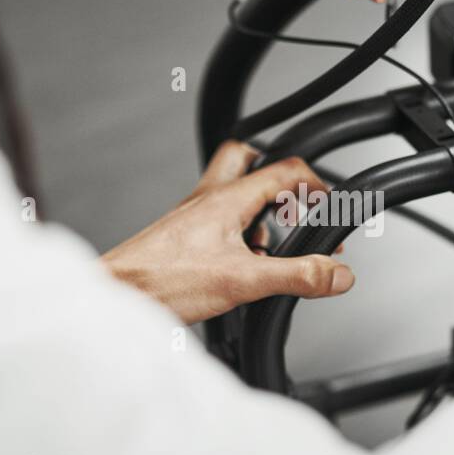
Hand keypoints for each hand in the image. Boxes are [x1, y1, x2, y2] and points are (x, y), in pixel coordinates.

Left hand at [101, 141, 354, 323]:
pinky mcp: (183, 238)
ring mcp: (194, 216)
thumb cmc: (162, 282)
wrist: (117, 295)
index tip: (332, 208)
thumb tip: (336, 274)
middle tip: (299, 205)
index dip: (317, 185)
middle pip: (250, 159)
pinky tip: (243, 267)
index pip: (285, 170)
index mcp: (228, 198)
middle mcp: (209, 199)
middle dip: (279, 177)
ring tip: (275, 246)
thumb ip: (296, 276)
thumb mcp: (244, 281)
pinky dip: (239, 236)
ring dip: (260, 211)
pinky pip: (219, 222)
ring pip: (234, 192)